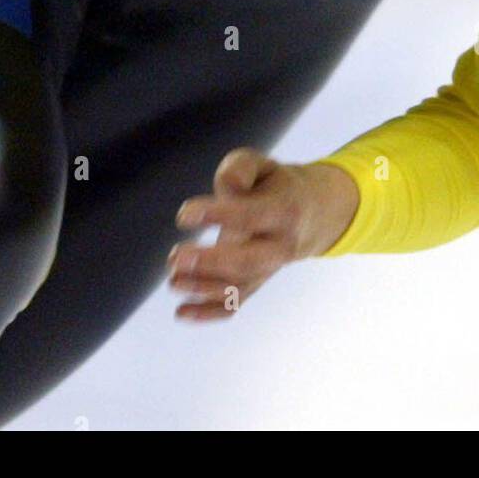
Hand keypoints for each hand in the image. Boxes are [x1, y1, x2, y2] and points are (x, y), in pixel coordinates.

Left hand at [167, 148, 359, 322]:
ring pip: (239, 288)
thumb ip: (242, 167)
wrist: (306, 215)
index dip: (218, 216)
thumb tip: (230, 183)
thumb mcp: (261, 165)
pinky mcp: (254, 284)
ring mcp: (268, 270)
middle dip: (211, 263)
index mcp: (284, 211)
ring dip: (203, 288)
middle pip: (248, 262)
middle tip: (175, 257)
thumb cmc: (270, 184)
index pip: (251, 216)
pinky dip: (209, 312)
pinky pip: (235, 304)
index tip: (183, 215)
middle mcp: (280, 246)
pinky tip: (181, 312)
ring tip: (172, 279)